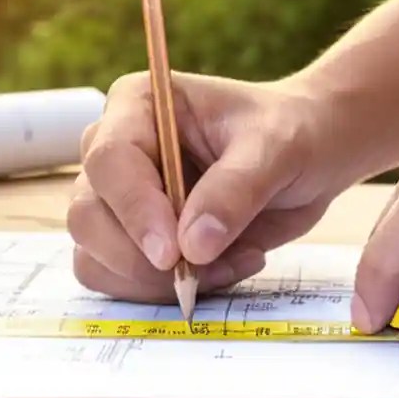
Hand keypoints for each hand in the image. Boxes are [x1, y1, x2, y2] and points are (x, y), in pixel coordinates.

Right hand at [68, 72, 351, 303]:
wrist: (311, 156)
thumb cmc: (292, 134)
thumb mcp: (277, 149)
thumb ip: (234, 192)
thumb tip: (191, 247)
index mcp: (138, 105)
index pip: (110, 160)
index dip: (135, 210)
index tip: (173, 253)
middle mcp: (115, 151)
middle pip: (87, 215)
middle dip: (139, 257)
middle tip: (202, 269)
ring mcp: (119, 199)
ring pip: (94, 256)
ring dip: (153, 281)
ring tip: (227, 263)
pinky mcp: (133, 239)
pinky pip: (119, 281)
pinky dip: (162, 292)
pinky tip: (220, 270)